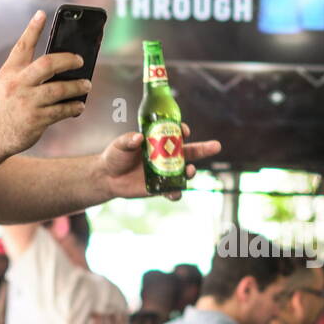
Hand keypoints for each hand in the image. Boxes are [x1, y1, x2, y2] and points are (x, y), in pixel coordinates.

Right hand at [0, 11, 91, 156]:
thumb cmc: (4, 105)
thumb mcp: (7, 83)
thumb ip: (26, 71)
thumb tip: (58, 64)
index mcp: (10, 72)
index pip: (23, 46)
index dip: (33, 29)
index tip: (42, 14)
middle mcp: (18, 84)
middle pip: (47, 64)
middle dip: (67, 60)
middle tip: (80, 60)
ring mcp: (27, 102)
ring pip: (59, 89)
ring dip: (77, 86)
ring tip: (86, 84)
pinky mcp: (36, 120)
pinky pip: (61, 111)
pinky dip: (73, 107)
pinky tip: (79, 105)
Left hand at [99, 123, 221, 200]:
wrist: (108, 178)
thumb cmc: (115, 157)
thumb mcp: (119, 145)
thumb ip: (128, 140)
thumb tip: (139, 138)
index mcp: (159, 142)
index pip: (176, 134)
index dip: (183, 131)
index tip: (184, 131)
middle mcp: (166, 156)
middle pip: (190, 152)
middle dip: (204, 149)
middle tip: (216, 146)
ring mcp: (166, 172)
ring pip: (185, 172)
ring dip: (191, 171)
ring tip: (190, 170)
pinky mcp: (161, 187)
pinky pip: (173, 191)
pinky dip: (176, 192)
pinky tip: (175, 192)